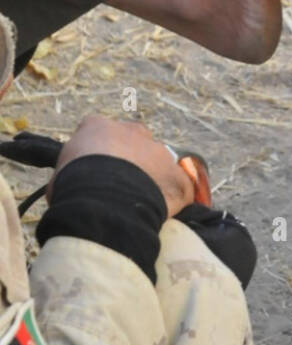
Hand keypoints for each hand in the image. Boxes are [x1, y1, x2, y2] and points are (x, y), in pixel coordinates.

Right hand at [52, 116, 193, 217]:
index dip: (97, 156)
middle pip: (134, 144)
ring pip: (158, 164)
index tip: (93, 175)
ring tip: (138, 207)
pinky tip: (162, 216)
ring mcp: (159, 151)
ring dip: (151, 181)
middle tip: (118, 190)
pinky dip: (173, 200)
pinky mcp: (178, 176)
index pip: (98, 134)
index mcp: (98, 127)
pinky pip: (179, 187)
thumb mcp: (59, 176)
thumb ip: (70, 175)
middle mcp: (133, 132)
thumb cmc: (73, 187)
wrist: (104, 200)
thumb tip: (72, 191)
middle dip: (129, 163)